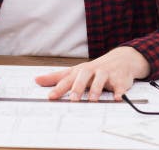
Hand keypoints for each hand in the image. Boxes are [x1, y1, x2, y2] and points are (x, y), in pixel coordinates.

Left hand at [34, 46, 149, 101]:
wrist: (121, 59)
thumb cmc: (94, 69)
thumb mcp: (75, 71)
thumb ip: (57, 77)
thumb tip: (36, 80)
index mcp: (80, 70)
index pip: (67, 79)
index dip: (59, 88)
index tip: (51, 97)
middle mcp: (92, 71)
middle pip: (83, 76)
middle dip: (78, 87)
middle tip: (73, 99)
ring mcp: (106, 74)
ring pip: (100, 79)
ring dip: (96, 89)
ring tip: (92, 99)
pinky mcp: (120, 80)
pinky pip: (120, 86)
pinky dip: (120, 92)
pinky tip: (118, 97)